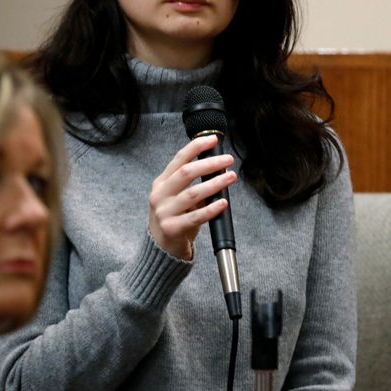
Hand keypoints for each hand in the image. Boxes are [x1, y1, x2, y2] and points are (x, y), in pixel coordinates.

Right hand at [148, 135, 236, 260]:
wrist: (161, 250)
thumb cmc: (174, 219)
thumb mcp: (176, 197)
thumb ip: (191, 183)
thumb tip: (218, 166)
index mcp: (161, 183)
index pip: (179, 159)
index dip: (196, 147)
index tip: (213, 140)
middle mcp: (160, 195)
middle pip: (186, 172)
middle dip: (210, 164)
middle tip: (228, 160)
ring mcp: (164, 212)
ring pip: (193, 193)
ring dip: (215, 183)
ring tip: (230, 177)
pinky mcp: (172, 228)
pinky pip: (196, 216)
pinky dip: (212, 208)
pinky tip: (223, 203)